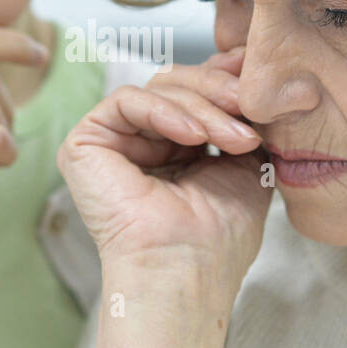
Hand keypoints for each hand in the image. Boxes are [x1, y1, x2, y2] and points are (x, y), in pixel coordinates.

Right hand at [56, 46, 272, 302]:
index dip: (226, 79)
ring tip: (235, 138)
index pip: (196, 92)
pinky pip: (128, 100)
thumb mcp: (247, 164)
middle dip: (219, 90)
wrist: (187, 271)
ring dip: (204, 106)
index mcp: (176, 148)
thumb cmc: (219, 236)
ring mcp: (112, 142)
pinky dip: (166, 111)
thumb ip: (243, 120)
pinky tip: (195, 136)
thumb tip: (252, 75)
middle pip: (178, 83)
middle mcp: (141, 142)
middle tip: (250, 108)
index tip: (261, 79)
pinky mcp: (85, 143)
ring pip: (158, 88)